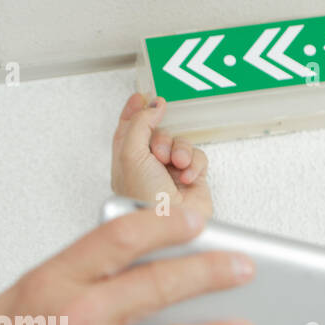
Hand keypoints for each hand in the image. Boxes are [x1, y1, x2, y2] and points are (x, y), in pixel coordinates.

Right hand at [0, 204, 255, 324]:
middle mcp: (82, 317)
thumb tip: (99, 266)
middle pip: (164, 282)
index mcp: (51, 285)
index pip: (122, 237)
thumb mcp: (5, 314)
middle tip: (239, 269)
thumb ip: (55, 287)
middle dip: (212, 272)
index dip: (166, 224)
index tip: (193, 222)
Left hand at [110, 92, 212, 219]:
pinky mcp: (193, 181)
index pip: (128, 129)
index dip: (134, 110)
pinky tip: (187, 177)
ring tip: (175, 165)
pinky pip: (198, 157)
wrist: (168, 227)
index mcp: (125, 163)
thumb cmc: (143, 201)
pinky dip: (194, 164)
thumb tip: (152, 105)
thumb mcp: (131, 155)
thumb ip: (140, 124)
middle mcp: (147, 168)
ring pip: (180, 143)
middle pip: (157, 133)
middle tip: (160, 153)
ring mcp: (171, 175)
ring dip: (179, 150)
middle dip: (161, 138)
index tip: (141, 96)